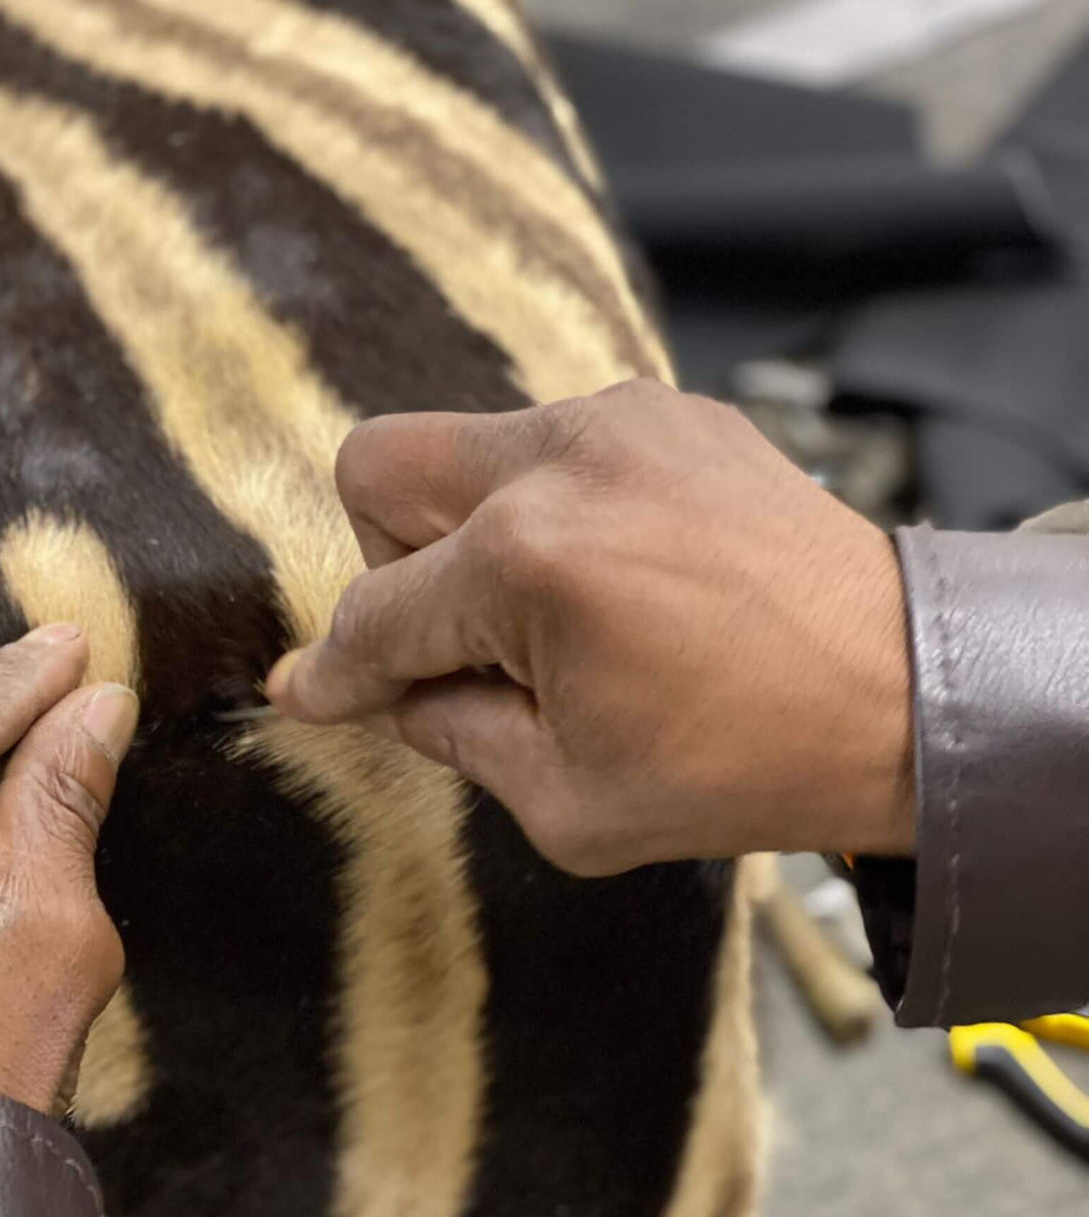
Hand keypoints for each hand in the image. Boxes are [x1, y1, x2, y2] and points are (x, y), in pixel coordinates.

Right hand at [267, 380, 914, 874]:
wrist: (904, 694)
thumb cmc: (748, 764)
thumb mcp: (569, 802)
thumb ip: (447, 734)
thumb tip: (369, 691)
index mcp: (526, 565)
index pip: (376, 618)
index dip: (336, 673)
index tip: (315, 693)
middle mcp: (561, 460)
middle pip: (379, 468)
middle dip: (386, 561)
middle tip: (456, 636)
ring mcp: (621, 420)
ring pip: (463, 445)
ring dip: (470, 531)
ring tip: (556, 612)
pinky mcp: (668, 412)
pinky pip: (551, 443)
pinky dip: (547, 507)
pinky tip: (614, 574)